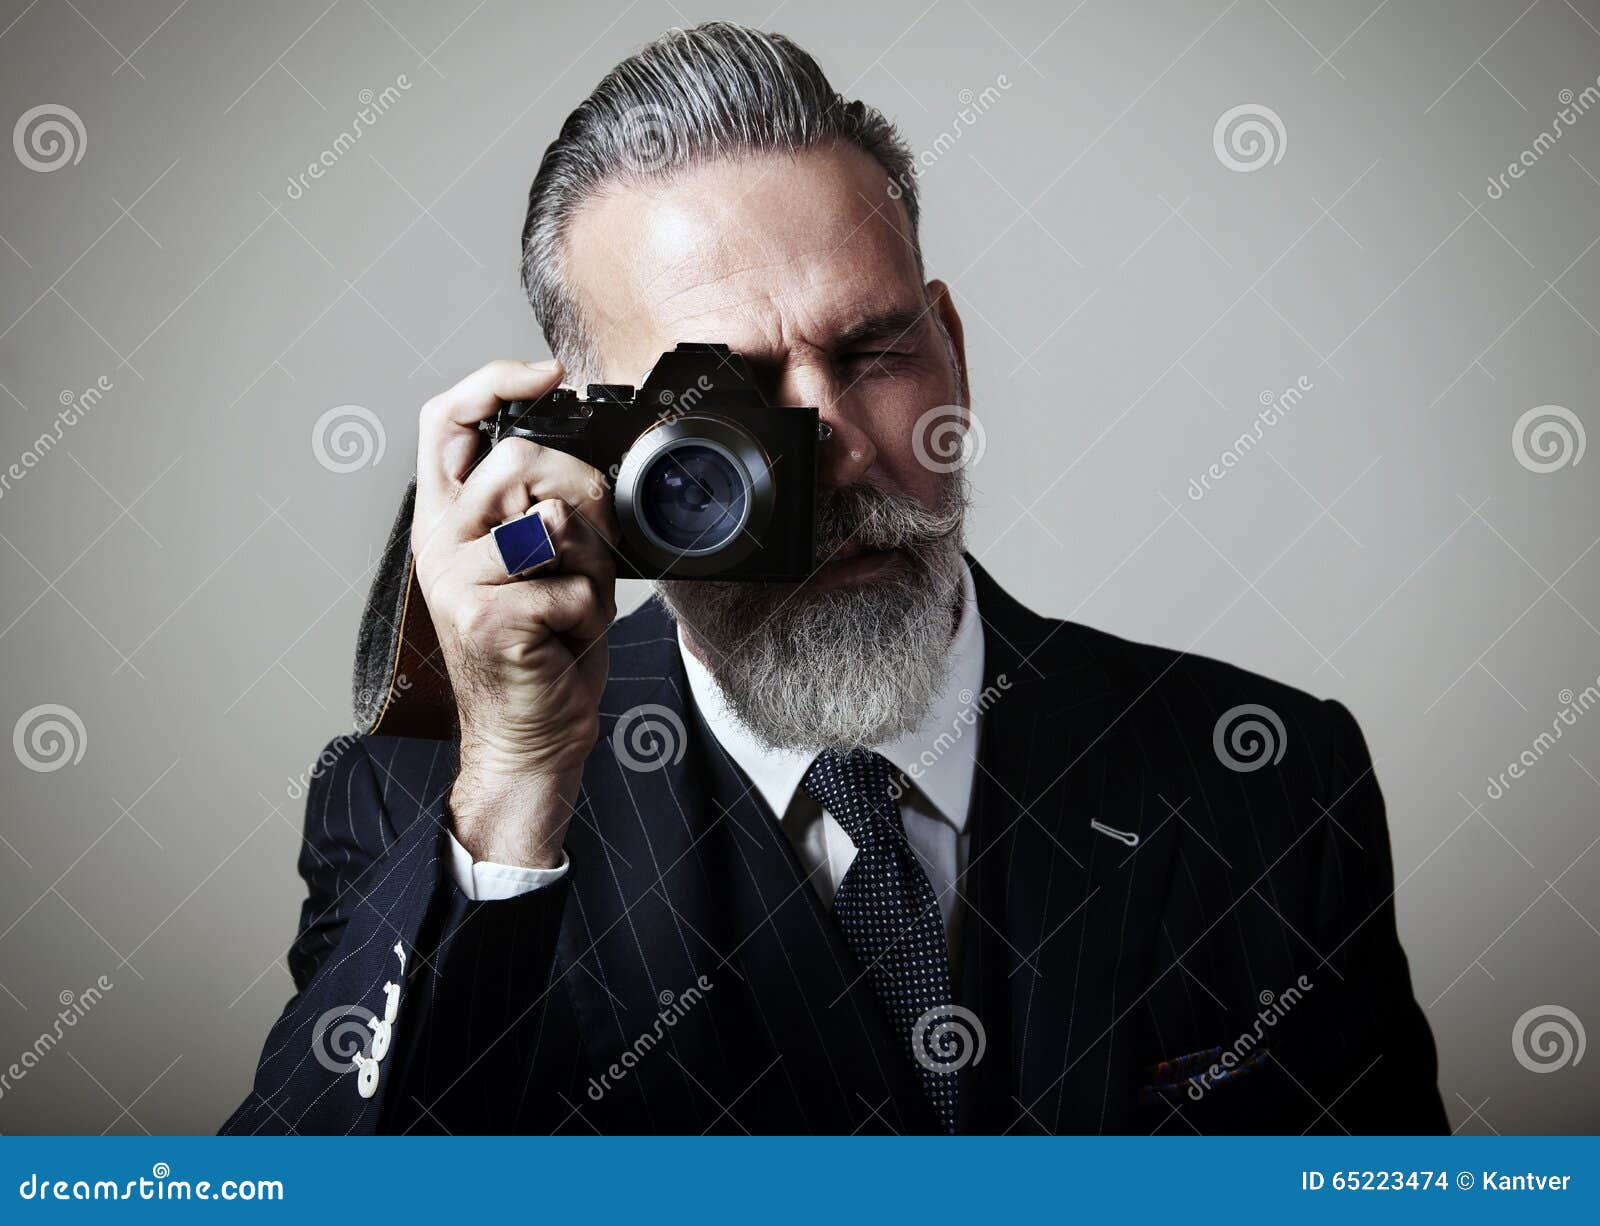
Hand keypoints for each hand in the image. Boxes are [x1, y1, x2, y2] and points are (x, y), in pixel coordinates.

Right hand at [412, 359, 618, 868]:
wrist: (530, 736)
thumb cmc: (540, 649)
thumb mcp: (537, 563)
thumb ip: (540, 507)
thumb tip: (583, 468)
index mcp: (447, 519)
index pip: (446, 421)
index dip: (494, 382)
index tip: (549, 374)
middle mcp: (440, 542)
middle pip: (520, 460)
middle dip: (583, 493)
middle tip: (593, 543)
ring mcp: (458, 581)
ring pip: (552, 520)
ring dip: (591, 562)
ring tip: (576, 598)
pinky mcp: (488, 620)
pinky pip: (571, 586)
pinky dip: (592, 615)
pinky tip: (569, 639)